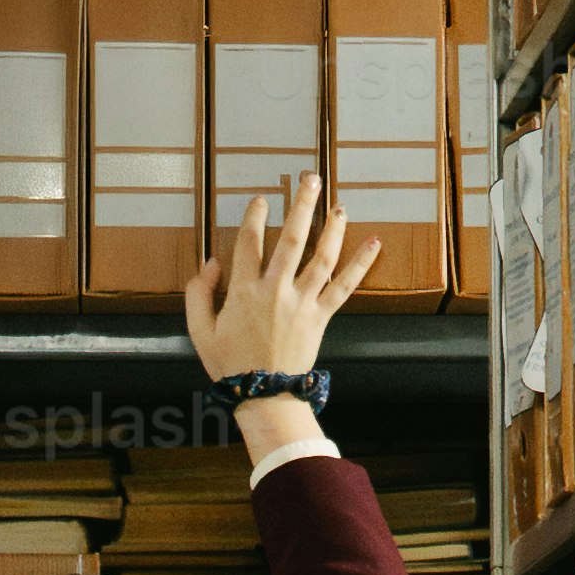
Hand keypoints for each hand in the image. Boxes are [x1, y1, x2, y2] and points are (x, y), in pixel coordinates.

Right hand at [179, 171, 375, 388]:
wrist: (263, 395)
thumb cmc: (230, 365)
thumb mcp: (200, 330)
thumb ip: (199, 293)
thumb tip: (211, 263)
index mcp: (243, 292)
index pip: (249, 242)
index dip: (255, 217)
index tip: (261, 200)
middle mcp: (275, 291)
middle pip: (292, 238)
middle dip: (301, 205)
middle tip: (310, 179)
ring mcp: (301, 303)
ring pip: (321, 256)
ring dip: (333, 227)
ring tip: (339, 205)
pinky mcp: (321, 316)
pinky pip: (344, 286)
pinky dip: (360, 264)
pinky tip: (374, 243)